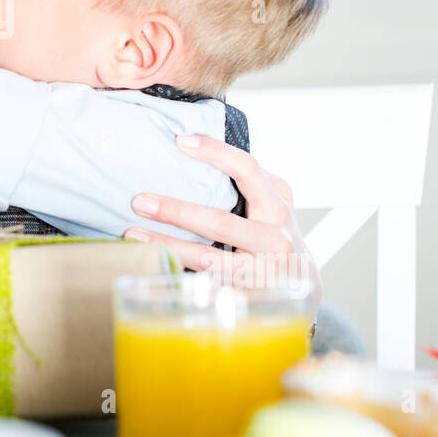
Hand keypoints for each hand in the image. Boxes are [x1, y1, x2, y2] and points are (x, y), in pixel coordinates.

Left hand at [125, 135, 321, 304]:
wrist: (303, 286)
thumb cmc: (275, 234)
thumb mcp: (273, 205)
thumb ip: (250, 182)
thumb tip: (196, 147)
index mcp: (277, 206)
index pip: (248, 170)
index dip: (216, 153)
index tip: (181, 141)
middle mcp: (275, 238)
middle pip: (220, 222)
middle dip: (176, 211)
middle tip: (140, 201)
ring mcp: (262, 270)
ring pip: (207, 258)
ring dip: (167, 245)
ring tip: (134, 234)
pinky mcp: (247, 294)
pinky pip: (205, 283)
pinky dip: (176, 272)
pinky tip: (151, 263)